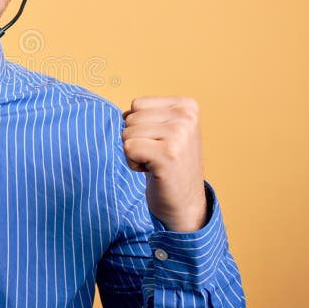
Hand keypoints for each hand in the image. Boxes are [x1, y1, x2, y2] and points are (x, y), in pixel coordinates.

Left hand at [121, 96, 206, 231]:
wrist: (185, 203)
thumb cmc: (168, 165)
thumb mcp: (165, 130)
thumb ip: (147, 114)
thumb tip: (121, 114)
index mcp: (187, 106)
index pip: (137, 104)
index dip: (139, 126)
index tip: (159, 143)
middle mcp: (186, 116)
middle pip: (130, 118)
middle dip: (135, 140)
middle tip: (157, 156)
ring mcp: (179, 134)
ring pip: (127, 133)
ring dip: (134, 153)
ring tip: (155, 163)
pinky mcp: (168, 154)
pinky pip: (128, 148)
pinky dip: (133, 163)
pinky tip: (152, 171)